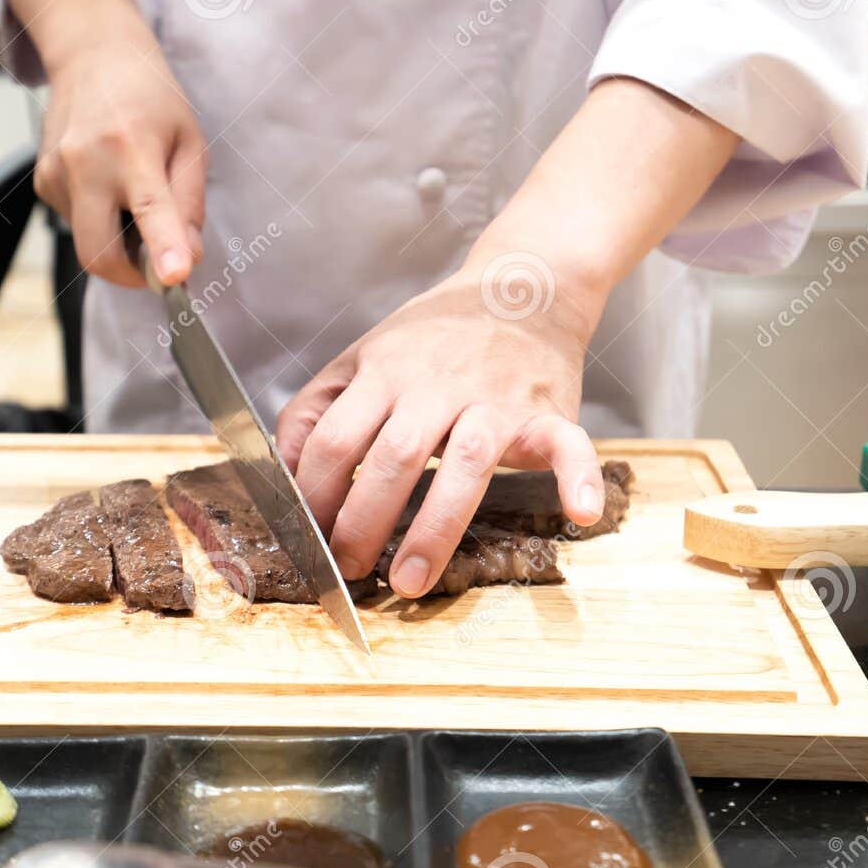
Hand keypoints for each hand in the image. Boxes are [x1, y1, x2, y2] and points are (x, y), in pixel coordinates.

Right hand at [11, 0, 205, 286]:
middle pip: (98, 253)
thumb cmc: (150, 98)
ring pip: (88, 242)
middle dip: (130, 275)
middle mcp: (86, 161)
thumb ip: (190, 204)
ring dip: (117, 238)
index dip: (162, 249)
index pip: (149, 208)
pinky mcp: (42, 181)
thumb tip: (186, 259)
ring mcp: (56, 173)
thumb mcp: (189, 142)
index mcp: (133, 146)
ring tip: (132, 193)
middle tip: (156, 263)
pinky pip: (76, 223)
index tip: (173, 278)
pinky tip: (108, 183)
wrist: (93, 55)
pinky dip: (99, 219)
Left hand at [276, 239, 609, 598]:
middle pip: (394, 457)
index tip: (308, 538)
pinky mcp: (546, 411)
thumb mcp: (362, 355)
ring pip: (465, 463)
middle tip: (348, 569)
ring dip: (435, 527)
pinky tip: (578, 513)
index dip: (316, 494)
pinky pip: (567, 444)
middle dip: (364, 521)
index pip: (337, 439)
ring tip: (409, 580)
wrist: (519, 287)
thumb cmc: (433, 335)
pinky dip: (577, 476)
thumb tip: (289, 469)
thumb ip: (317, 407)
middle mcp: (438, 385)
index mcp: (385, 372)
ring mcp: (495, 399)